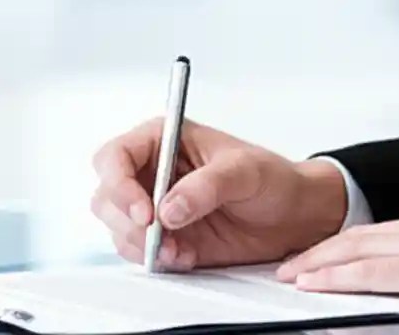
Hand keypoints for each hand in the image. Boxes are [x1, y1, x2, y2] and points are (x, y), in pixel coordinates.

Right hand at [91, 119, 347, 269]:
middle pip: (107, 195)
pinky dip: (155, 259)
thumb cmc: (271, 178)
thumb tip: (168, 208)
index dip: (119, 184)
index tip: (145, 212)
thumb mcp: (245, 172)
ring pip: (118, 227)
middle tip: (158, 236)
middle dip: (127, 221)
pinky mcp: (164, 236)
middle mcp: (150, 171)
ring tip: (178, 250)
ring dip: (141, 244)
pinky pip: (138, 251)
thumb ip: (207, 186)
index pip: (115, 157)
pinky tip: (185, 256)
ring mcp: (154, 206)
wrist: (292, 216)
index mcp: (162, 139)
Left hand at [277, 206, 398, 308]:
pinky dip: (337, 276)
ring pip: (355, 250)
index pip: (379, 232)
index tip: (321, 253)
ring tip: (291, 274)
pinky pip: (370, 272)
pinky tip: (316, 283)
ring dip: (318, 263)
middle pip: (358, 237)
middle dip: (320, 252)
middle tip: (290, 264)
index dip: (345, 243)